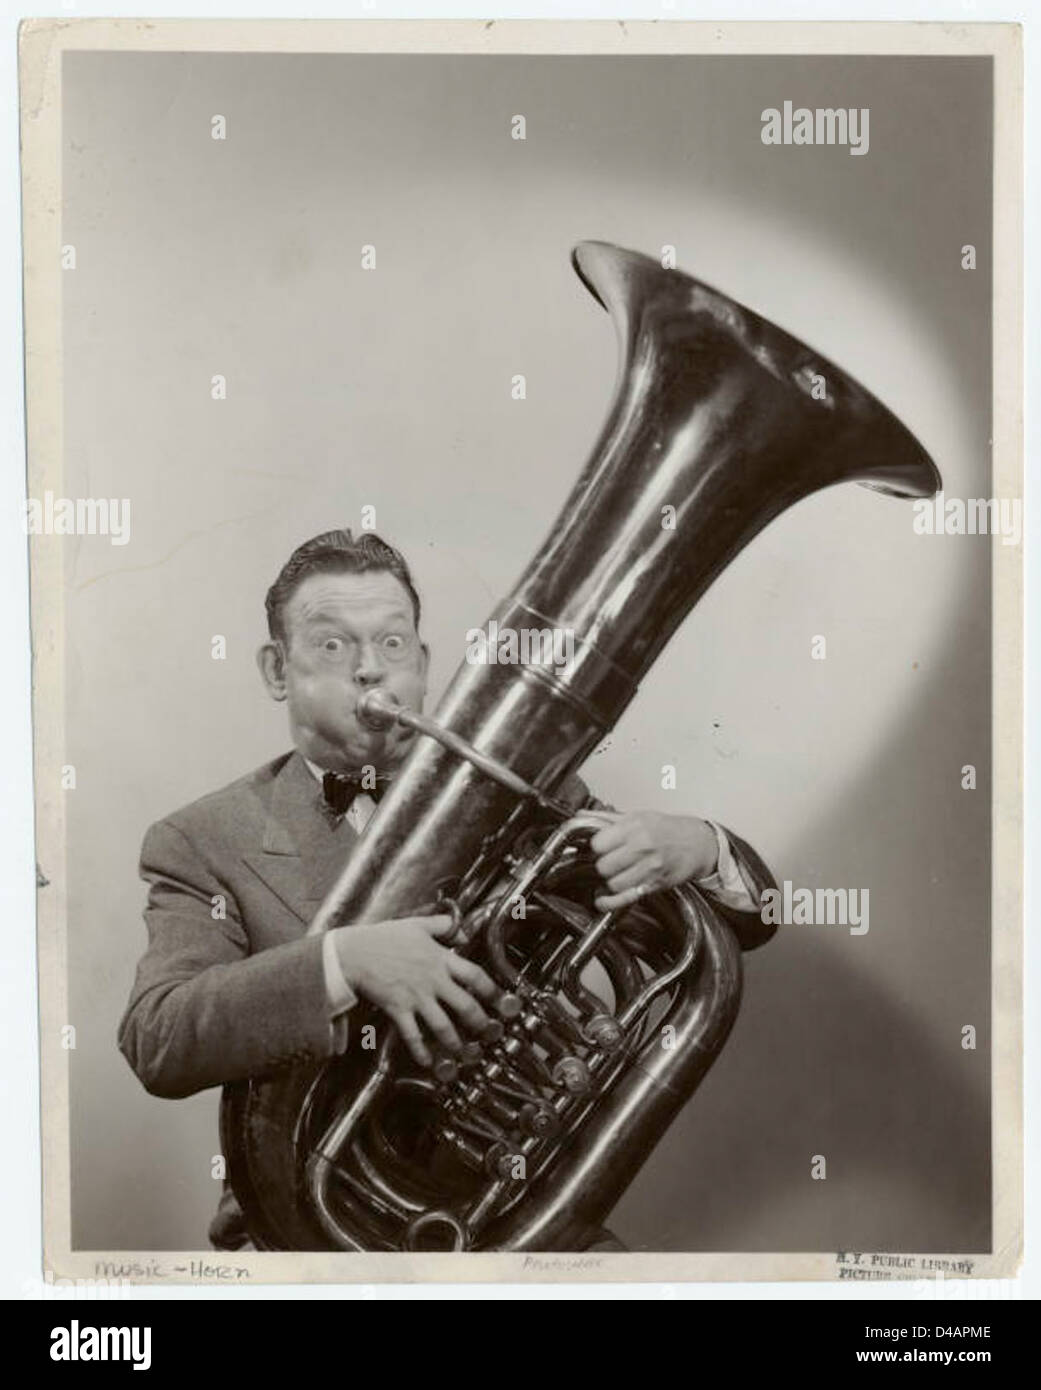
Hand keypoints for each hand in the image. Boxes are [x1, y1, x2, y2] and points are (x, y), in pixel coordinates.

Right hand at [333, 916, 498, 1066]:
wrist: (354, 953)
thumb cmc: (384, 938)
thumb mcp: (418, 924)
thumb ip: (443, 925)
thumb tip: (462, 933)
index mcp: (440, 959)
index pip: (474, 976)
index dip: (492, 990)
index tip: (502, 1000)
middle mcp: (433, 981)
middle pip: (465, 1005)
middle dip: (480, 1022)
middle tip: (490, 1033)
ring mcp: (416, 998)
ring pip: (443, 1025)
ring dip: (455, 1042)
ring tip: (464, 1053)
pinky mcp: (399, 1010)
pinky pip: (413, 1035)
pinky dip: (421, 1051)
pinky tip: (428, 1062)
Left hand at [588, 811, 718, 912]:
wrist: (697, 843)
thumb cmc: (668, 829)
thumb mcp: (637, 816)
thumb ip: (607, 818)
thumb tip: (581, 816)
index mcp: (635, 827)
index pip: (598, 843)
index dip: (596, 847)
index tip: (599, 848)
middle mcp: (642, 847)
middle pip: (604, 865)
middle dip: (601, 865)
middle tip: (608, 862)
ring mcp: (649, 868)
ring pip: (613, 883)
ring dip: (609, 881)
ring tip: (615, 874)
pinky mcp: (654, 884)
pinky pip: (625, 898)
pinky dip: (610, 902)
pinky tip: (603, 899)